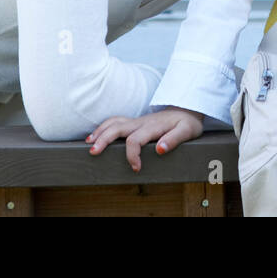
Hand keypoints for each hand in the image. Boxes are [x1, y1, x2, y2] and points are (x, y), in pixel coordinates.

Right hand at [85, 108, 203, 172]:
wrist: (187, 109)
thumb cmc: (187, 123)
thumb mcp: (187, 132)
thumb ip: (174, 140)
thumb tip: (160, 149)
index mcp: (153, 126)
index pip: (135, 140)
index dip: (132, 155)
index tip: (136, 168)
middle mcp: (142, 122)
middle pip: (118, 128)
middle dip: (104, 139)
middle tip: (94, 152)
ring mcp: (137, 121)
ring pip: (114, 122)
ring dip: (100, 132)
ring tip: (89, 143)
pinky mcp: (135, 122)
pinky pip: (116, 121)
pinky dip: (104, 127)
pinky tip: (96, 135)